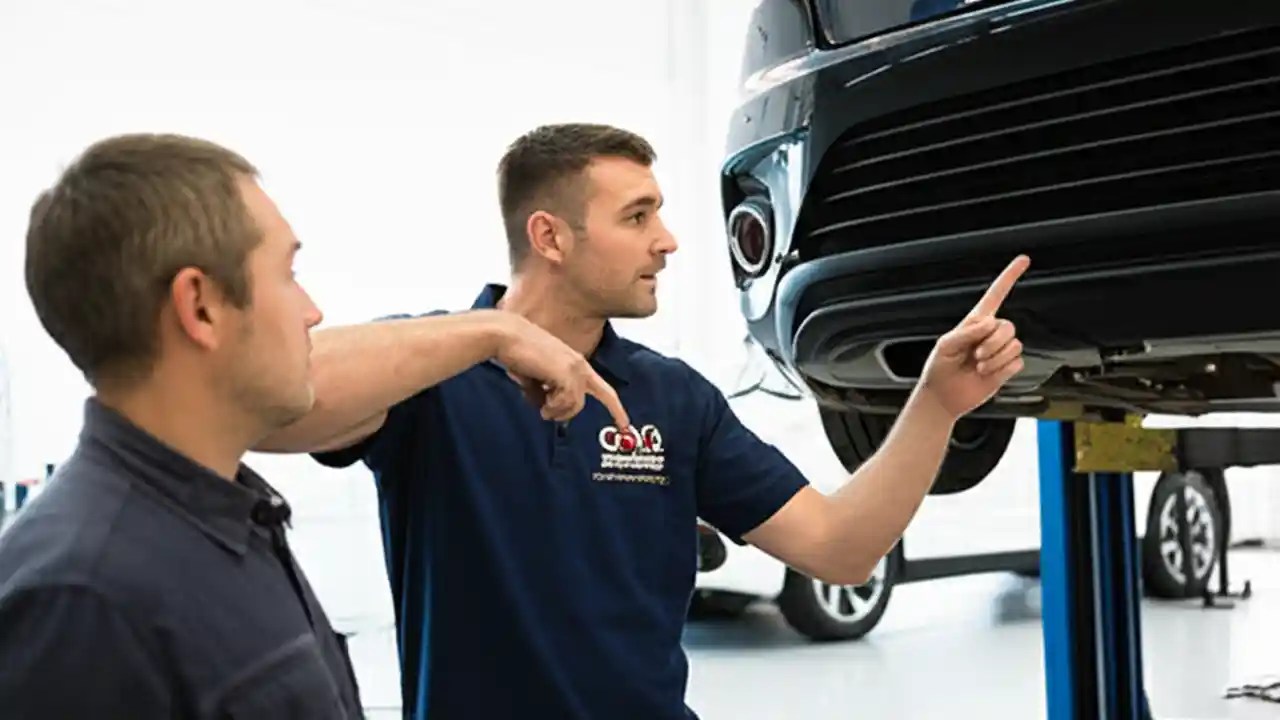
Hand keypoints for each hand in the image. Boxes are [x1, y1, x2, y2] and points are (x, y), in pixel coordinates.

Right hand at [492, 313, 630, 429]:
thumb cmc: (516, 353)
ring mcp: (575, 369)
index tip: (625, 425)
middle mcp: (580, 365)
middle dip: (563, 413)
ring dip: (553, 410)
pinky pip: (564, 402)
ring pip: (573, 406)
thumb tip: (545, 409)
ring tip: (536, 402)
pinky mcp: (567, 373)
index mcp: (575, 363)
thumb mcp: (534, 378)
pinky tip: (538, 398)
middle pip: (581, 404)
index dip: (615, 409)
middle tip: (544, 414)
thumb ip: (544, 392)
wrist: (506, 336)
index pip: (603, 390)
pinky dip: (550, 406)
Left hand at [919, 255, 1029, 419]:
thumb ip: (966, 332)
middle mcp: (990, 334)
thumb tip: (989, 324)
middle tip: (975, 355)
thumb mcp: (945, 345)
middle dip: (993, 342)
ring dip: (995, 358)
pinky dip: (1001, 370)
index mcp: (974, 322)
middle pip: (1008, 326)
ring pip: (1014, 344)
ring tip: (978, 366)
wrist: (944, 397)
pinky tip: (986, 374)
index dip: (1009, 277)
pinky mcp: (1006, 368)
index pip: (996, 294)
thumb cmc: (939, 369)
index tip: (1024, 260)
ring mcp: (999, 351)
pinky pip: (1017, 362)